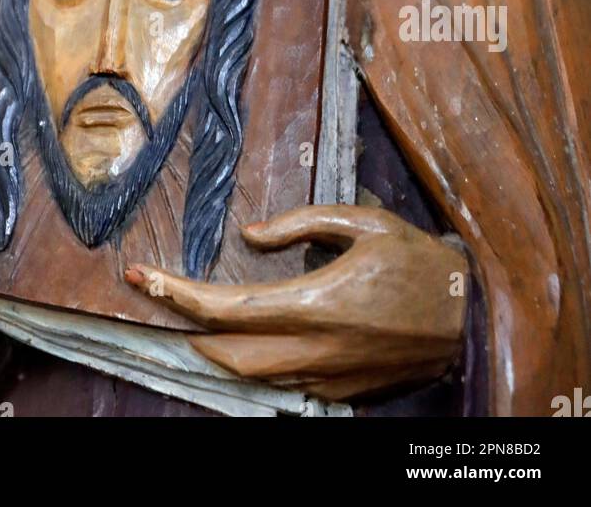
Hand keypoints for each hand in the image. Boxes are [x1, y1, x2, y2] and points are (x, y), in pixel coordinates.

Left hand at [125, 205, 467, 401]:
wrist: (468, 317)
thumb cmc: (417, 261)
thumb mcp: (365, 222)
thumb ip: (303, 223)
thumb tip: (250, 235)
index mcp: (316, 302)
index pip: (228, 308)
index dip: (179, 294)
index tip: (145, 276)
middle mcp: (315, 348)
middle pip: (226, 352)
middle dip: (184, 325)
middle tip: (159, 291)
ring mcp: (327, 377)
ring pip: (250, 374)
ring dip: (216, 346)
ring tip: (192, 313)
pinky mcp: (340, 392)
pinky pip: (283, 381)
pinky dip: (256, 360)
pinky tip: (250, 334)